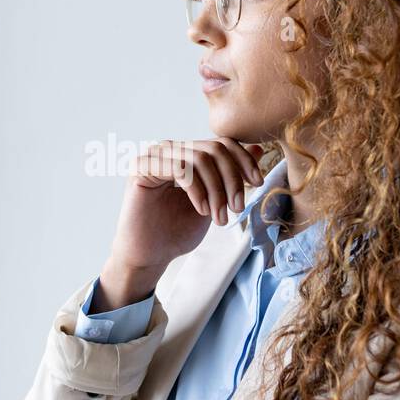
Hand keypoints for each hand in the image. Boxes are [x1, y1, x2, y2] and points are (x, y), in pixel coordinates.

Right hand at [96, 138, 265, 309]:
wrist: (150, 255)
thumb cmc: (177, 231)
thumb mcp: (214, 200)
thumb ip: (229, 175)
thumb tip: (258, 148)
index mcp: (185, 154)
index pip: (222, 143)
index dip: (244, 160)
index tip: (257, 184)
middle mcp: (169, 149)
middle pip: (214, 149)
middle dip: (232, 179)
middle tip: (238, 208)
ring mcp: (153, 156)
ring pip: (200, 159)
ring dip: (217, 190)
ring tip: (220, 217)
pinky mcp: (141, 168)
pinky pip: (180, 169)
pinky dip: (198, 191)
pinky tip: (202, 210)